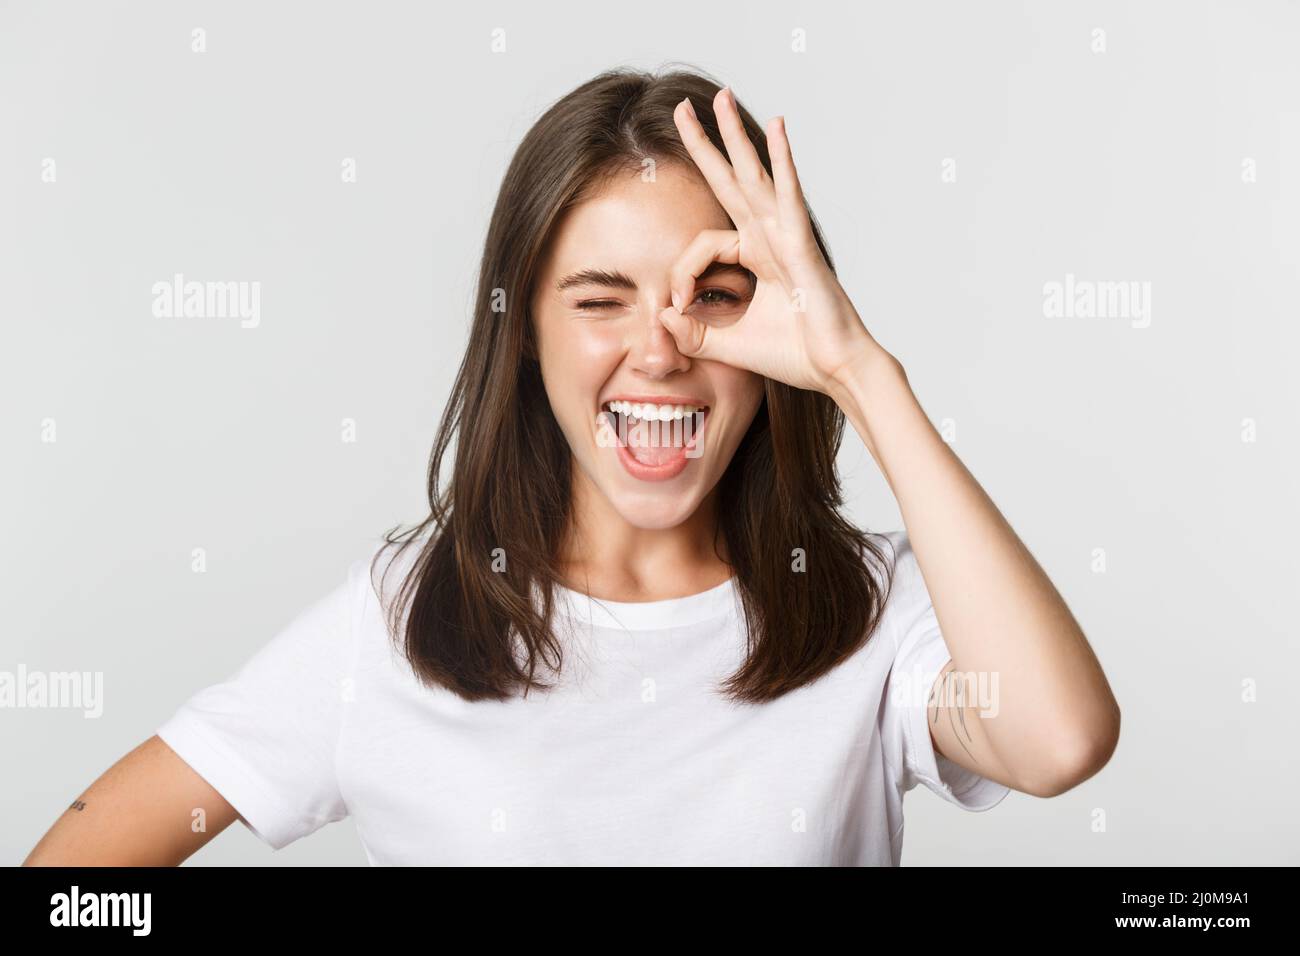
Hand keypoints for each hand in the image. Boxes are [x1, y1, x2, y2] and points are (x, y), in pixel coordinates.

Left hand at [659, 87, 891, 394]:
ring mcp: (788, 237)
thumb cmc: (793, 355)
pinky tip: (779, 128)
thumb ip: (692, 331)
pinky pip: (789, 197)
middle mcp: (771, 238)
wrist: (834, 370)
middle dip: (706, 144)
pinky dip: (784, 162)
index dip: (680, 273)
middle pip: (731, 181)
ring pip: (756, 177)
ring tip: (721, 97)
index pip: (703, 244)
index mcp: (755, 257)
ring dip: (738, 136)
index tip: (676, 307)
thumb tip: (660, 317)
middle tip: (682, 107)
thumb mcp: (726, 343)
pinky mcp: (803, 245)